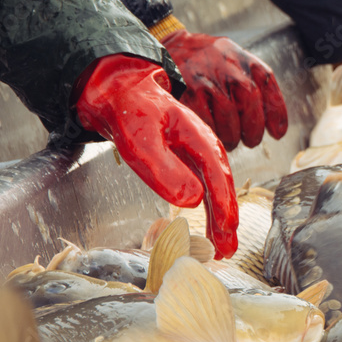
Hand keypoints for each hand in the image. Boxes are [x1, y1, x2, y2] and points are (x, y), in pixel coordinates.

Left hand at [74, 54, 237, 258]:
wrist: (113, 91)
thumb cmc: (126, 110)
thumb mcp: (141, 141)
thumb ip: (166, 170)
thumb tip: (194, 201)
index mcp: (199, 138)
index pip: (218, 177)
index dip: (224, 207)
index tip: (226, 232)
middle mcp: (202, 145)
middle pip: (222, 186)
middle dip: (226, 219)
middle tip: (228, 250)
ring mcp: (194, 152)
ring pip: (214, 188)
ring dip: (219, 217)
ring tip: (222, 245)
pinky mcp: (183, 159)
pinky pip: (203, 185)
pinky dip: (208, 207)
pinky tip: (206, 223)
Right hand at [161, 30, 288, 149]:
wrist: (159, 51)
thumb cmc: (199, 65)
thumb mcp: (227, 62)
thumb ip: (249, 83)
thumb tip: (275, 128)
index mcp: (239, 56)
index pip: (267, 81)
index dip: (276, 110)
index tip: (278, 132)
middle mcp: (226, 63)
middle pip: (251, 100)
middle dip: (254, 128)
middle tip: (251, 141)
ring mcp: (206, 77)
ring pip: (229, 116)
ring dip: (232, 136)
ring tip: (230, 141)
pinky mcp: (188, 92)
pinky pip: (207, 122)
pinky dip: (212, 134)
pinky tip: (211, 136)